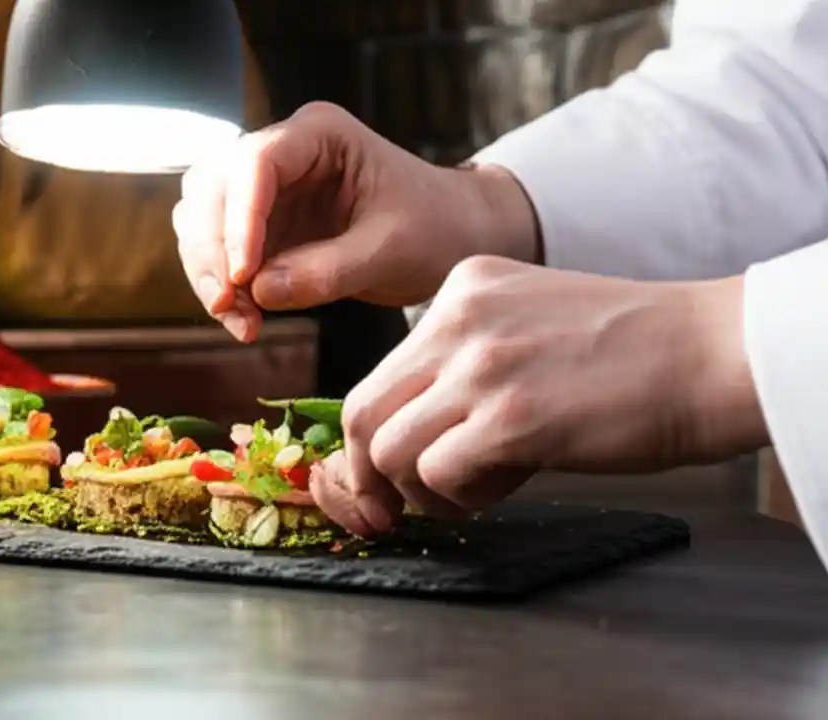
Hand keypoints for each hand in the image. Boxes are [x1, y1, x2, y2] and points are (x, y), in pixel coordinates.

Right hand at [173, 102, 538, 340]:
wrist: (450, 238)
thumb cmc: (434, 228)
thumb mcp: (392, 251)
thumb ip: (329, 270)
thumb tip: (261, 291)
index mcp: (320, 134)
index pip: (255, 164)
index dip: (239, 220)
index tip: (242, 276)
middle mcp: (282, 152)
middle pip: (212, 188)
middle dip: (211, 251)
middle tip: (230, 308)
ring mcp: (264, 188)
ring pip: (200, 218)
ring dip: (207, 272)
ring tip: (241, 322)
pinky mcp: (259, 226)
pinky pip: (215, 251)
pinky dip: (220, 286)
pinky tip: (245, 319)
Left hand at [309, 256, 768, 536]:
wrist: (712, 354)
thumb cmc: (632, 355)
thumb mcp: (528, 326)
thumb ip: (465, 366)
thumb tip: (406, 442)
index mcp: (461, 291)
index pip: (379, 374)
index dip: (371, 437)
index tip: (381, 476)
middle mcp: (458, 321)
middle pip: (363, 412)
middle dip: (369, 474)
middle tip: (395, 507)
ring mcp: (482, 368)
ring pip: (389, 450)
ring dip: (420, 491)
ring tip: (473, 489)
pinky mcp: (511, 418)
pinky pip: (438, 476)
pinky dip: (459, 499)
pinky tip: (504, 486)